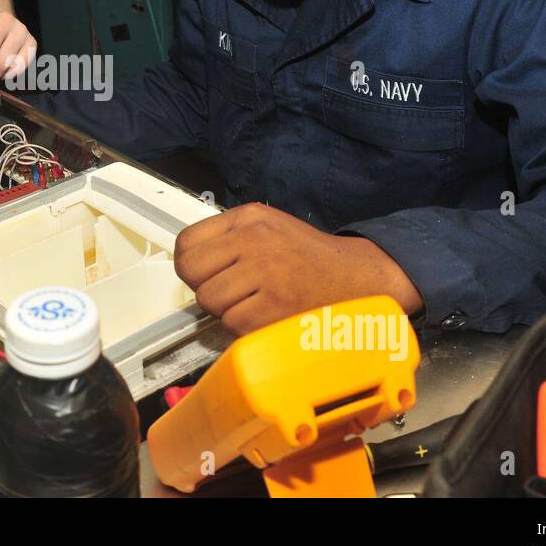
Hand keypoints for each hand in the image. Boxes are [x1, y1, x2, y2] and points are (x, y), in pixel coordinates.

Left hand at [173, 203, 421, 334]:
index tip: (205, 274)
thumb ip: (229, 237)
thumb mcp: (268, 227)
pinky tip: (267, 316)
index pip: (186, 242)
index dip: (191, 265)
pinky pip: (233, 323)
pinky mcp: (274, 305)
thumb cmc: (309, 257)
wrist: (358, 277)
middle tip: (229, 293)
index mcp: (248, 217)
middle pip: (192, 273)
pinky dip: (245, 328)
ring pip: (210, 301)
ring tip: (254, 304)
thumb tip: (191, 263)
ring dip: (226, 310)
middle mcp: (253, 239)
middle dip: (205, 288)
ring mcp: (264, 272)